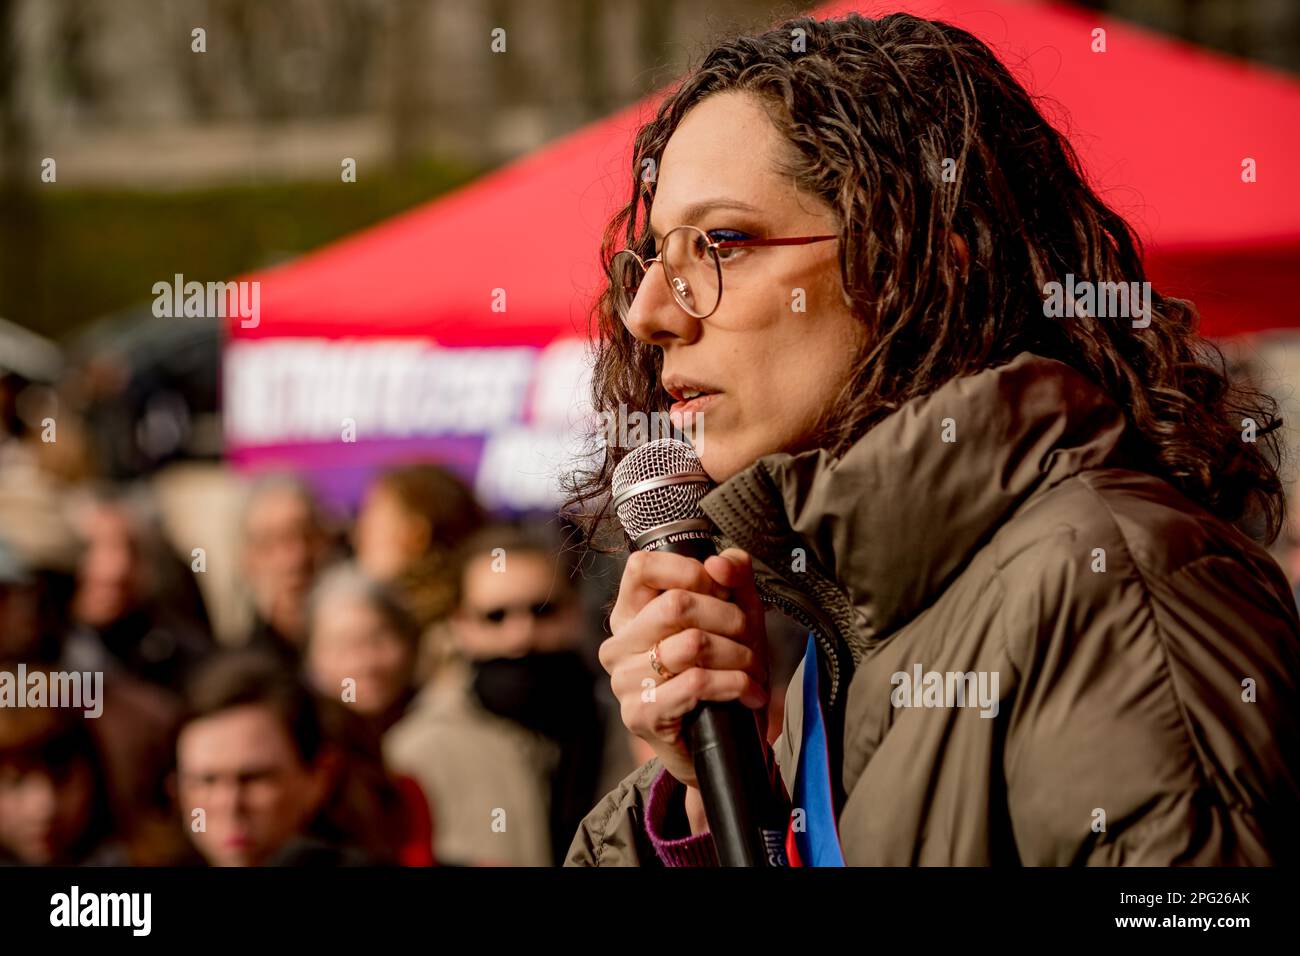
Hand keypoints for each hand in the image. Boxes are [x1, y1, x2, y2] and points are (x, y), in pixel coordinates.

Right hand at [598, 547, 769, 789]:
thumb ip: (733, 578)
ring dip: (738, 656)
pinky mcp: (640, 714)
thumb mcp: (736, 616)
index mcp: (631, 613)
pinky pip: (696, 683)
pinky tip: (749, 693)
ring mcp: (624, 680)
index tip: (721, 589)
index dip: (689, 570)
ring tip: (753, 670)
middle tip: (750, 638)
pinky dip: (735, 685)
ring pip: (692, 644)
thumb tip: (720, 562)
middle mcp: (618, 643)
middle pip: (676, 605)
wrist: (722, 747)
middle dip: (729, 618)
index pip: (641, 567)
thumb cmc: (723, 672)